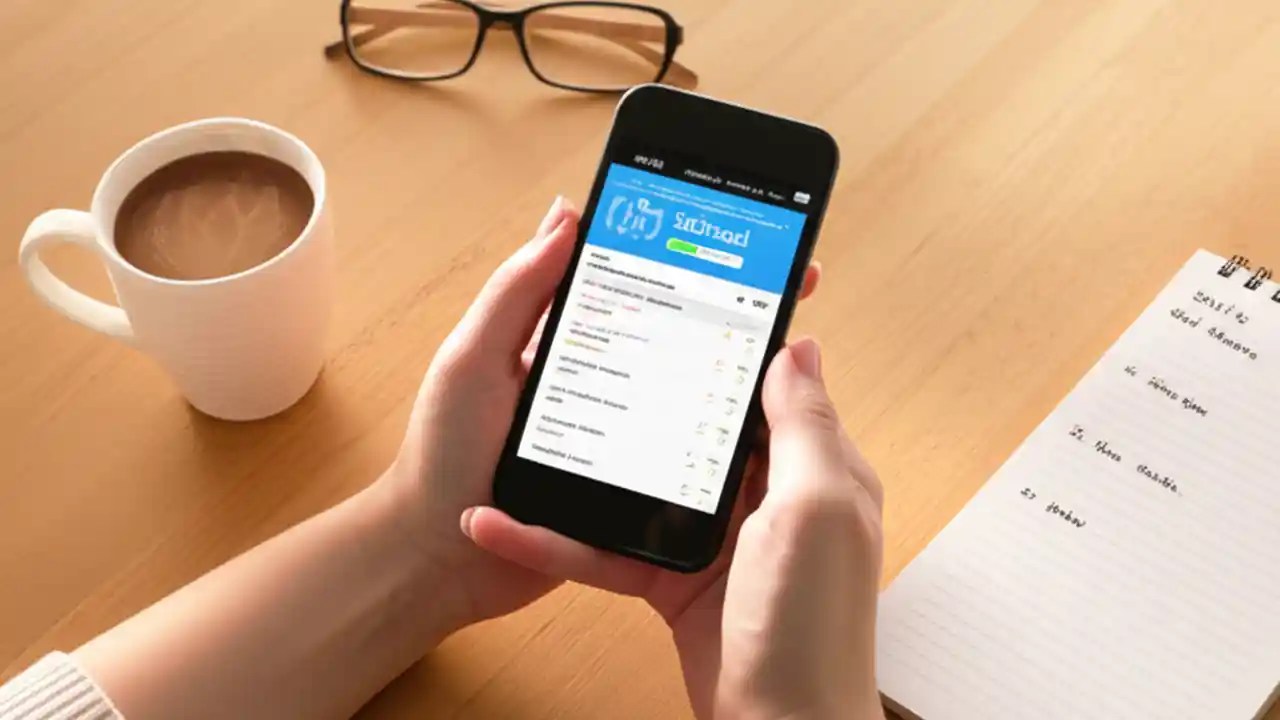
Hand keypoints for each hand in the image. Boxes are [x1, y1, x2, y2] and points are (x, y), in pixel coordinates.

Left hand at [377, 196, 822, 638]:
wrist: (437, 560)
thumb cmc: (443, 456)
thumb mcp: (474, 359)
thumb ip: (516, 292)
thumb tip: (567, 215)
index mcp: (562, 340)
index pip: (633, 282)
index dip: (683, 258)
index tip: (738, 238)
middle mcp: (597, 380)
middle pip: (676, 335)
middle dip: (731, 312)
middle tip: (790, 292)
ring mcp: (616, 433)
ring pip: (687, 396)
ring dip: (734, 378)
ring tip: (789, 359)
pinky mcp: (625, 486)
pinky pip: (677, 458)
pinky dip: (715, 444)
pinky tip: (754, 438)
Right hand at [459, 346, 884, 713]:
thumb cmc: (812, 625)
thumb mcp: (816, 509)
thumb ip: (804, 426)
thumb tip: (796, 347)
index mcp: (813, 471)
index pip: (765, 391)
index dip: (725, 348)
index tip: (674, 307)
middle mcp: (766, 499)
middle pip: (690, 429)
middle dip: (636, 398)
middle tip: (580, 356)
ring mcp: (716, 541)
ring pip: (637, 488)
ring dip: (579, 473)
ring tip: (522, 442)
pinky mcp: (671, 582)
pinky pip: (608, 550)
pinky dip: (556, 542)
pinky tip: (504, 527)